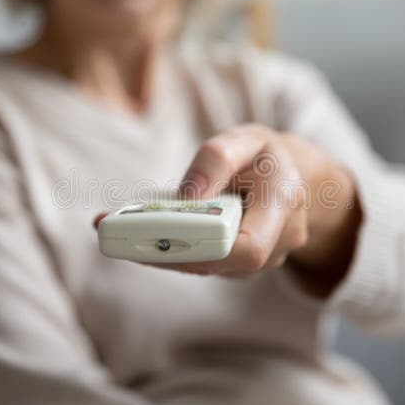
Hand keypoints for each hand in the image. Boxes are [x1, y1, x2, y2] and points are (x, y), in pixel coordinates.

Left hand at [94, 124, 362, 294]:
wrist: (293, 178)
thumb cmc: (267, 156)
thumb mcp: (247, 139)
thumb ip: (217, 159)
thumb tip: (186, 196)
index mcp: (284, 204)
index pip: (250, 247)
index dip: (207, 248)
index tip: (164, 235)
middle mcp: (277, 242)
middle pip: (219, 263)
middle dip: (166, 251)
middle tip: (115, 231)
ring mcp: (259, 260)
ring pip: (207, 266)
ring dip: (159, 252)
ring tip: (111, 228)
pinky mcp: (236, 263)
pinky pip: (203, 261)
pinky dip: (168, 249)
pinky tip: (132, 234)